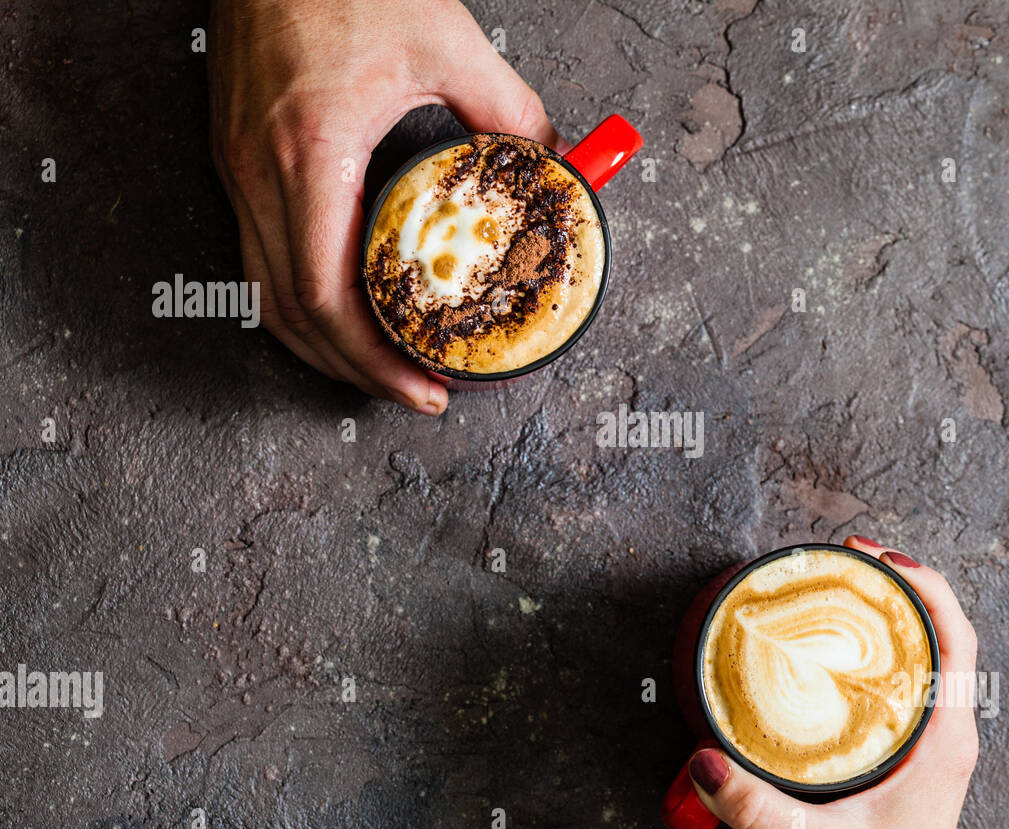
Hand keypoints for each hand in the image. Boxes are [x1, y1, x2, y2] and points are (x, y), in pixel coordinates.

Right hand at [208, 0, 566, 412]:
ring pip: (265, 295)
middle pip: (292, 315)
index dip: (374, 358)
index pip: (325, 294)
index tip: (423, 385)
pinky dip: (302, 303)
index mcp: (309, 152)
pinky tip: (346, 313)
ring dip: (324, 347)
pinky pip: (258, 259)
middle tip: (417, 393)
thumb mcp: (445, 40)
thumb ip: (508, 108)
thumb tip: (556, 163)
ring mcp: (238, 170)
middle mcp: (260, 173)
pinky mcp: (237, 161)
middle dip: (356, 370)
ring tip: (383, 368)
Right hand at [688, 535, 979, 828]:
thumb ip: (756, 808)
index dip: (925, 586)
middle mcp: (945, 731)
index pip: (956, 638)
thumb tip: (706, 761)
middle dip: (899, 584)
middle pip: (940, 631)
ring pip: (926, 652)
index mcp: (943, 741)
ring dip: (891, 612)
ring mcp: (931, 739)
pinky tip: (841, 645)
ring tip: (845, 585)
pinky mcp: (911, 749)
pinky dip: (880, 646)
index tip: (881, 558)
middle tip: (850, 557)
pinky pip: (908, 677)